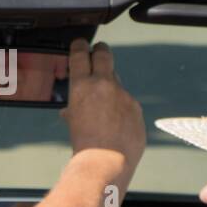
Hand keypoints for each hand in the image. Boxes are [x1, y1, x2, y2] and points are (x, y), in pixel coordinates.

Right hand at [61, 39, 144, 169]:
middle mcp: (105, 85)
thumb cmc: (83, 146)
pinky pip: (128, 103)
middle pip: (105, 54)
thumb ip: (74, 109)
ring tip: (104, 105)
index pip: (81, 54)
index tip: (81, 43)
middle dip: (101, 50)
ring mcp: (124, 96)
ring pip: (117, 82)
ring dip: (111, 87)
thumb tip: (69, 112)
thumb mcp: (72, 122)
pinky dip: (122, 109)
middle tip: (99, 50)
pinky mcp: (137, 109)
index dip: (80, 45)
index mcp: (83, 86)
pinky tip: (116, 124)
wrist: (106, 164)